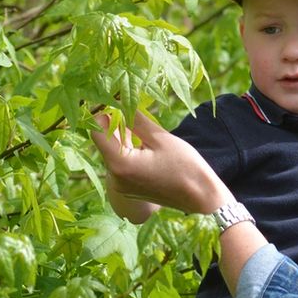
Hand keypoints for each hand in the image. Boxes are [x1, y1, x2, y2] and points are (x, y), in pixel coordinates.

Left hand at [91, 112, 233, 214]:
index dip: (103, 114)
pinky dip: (128, 149)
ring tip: (138, 122)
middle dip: (114, 123)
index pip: (97, 132)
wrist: (200, 197)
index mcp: (121, 164)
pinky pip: (121, 163)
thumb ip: (135, 118)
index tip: (117, 101)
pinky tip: (142, 140)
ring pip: (112, 151)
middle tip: (129, 106)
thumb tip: (118, 100)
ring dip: (122, 135)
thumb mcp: (160, 137)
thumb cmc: (185, 166)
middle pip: (104, 142)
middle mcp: (115, 177)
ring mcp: (121, 185)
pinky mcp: (128, 187)